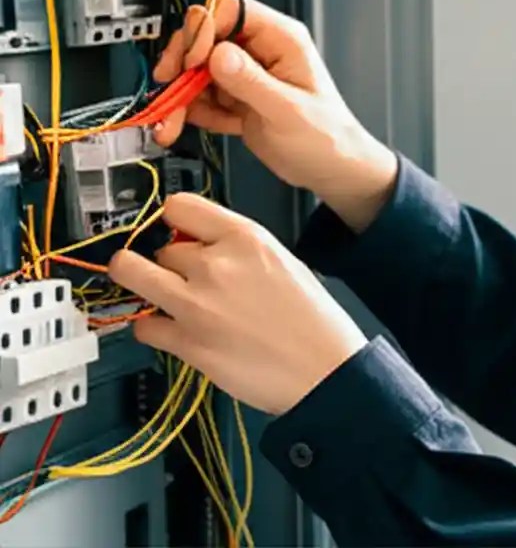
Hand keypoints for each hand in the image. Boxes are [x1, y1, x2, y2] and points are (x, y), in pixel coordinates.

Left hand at [108, 193, 368, 415]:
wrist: (324, 372)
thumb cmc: (313, 322)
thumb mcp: (283, 262)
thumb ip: (238, 248)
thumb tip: (199, 246)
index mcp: (246, 239)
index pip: (179, 206)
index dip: (174, 221)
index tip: (174, 232)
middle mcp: (217, 265)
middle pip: (159, 246)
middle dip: (168, 262)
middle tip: (181, 278)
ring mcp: (196, 304)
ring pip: (129, 272)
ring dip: (137, 281)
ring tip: (154, 292)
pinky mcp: (186, 343)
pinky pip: (143, 325)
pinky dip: (153, 329)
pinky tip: (174, 331)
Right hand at [152, 0, 395, 231]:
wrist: (332, 170)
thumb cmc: (328, 138)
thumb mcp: (288, 110)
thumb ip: (251, 81)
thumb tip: (219, 54)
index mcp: (281, 39)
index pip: (228, 10)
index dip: (204, 30)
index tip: (191, 60)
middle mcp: (261, 50)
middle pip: (204, 36)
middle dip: (183, 62)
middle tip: (170, 85)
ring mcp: (246, 74)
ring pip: (196, 68)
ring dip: (179, 93)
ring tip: (171, 119)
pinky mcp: (235, 97)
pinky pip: (200, 95)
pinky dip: (188, 111)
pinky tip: (185, 125)